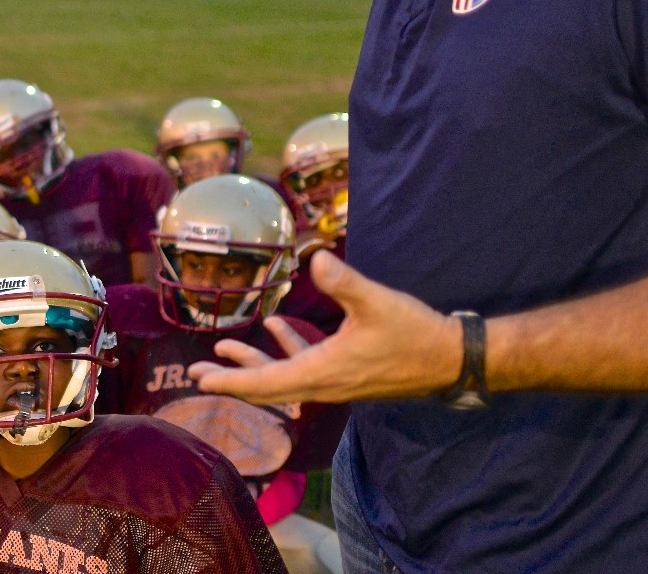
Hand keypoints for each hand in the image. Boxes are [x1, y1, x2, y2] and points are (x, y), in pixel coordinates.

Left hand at [186, 251, 464, 404]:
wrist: (451, 358)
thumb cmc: (414, 333)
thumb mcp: (377, 302)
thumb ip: (345, 282)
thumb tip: (315, 259)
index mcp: (323, 372)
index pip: (267, 384)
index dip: (232, 383)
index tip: (202, 382)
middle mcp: (324, 383)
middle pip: (267, 388)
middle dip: (232, 381)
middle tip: (196, 376)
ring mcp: (335, 380)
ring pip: (284, 377)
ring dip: (254, 365)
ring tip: (222, 352)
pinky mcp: (346, 372)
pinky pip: (305, 366)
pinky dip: (285, 351)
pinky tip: (276, 326)